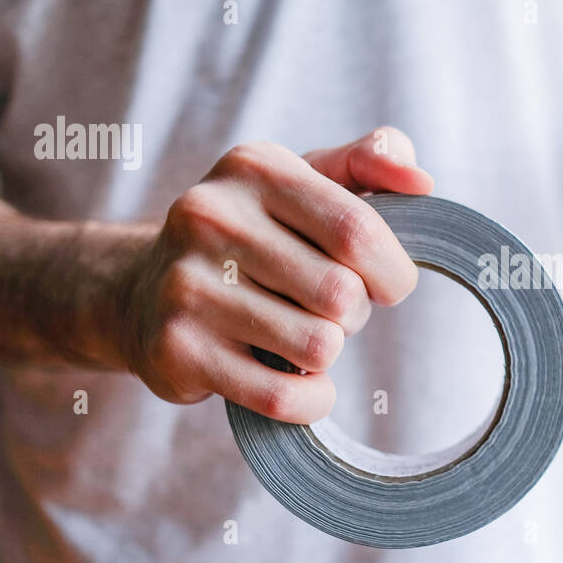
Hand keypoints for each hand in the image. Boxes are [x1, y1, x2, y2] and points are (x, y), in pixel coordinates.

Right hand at [118, 129, 431, 422]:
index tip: (387, 285)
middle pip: (342, 295)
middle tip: (328, 310)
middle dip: (356, 314)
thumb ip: (369, 163)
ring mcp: (187, 285)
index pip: (358, 231)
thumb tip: (420, 181)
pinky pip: (282, 395)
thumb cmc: (253, 237)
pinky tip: (298, 381)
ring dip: (327, 355)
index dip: (392, 272)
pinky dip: (309, 399)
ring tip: (301, 336)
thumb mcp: (304, 181)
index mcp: (254, 167)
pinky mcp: (176, 350)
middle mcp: (210, 217)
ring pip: (317, 347)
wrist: (142, 294)